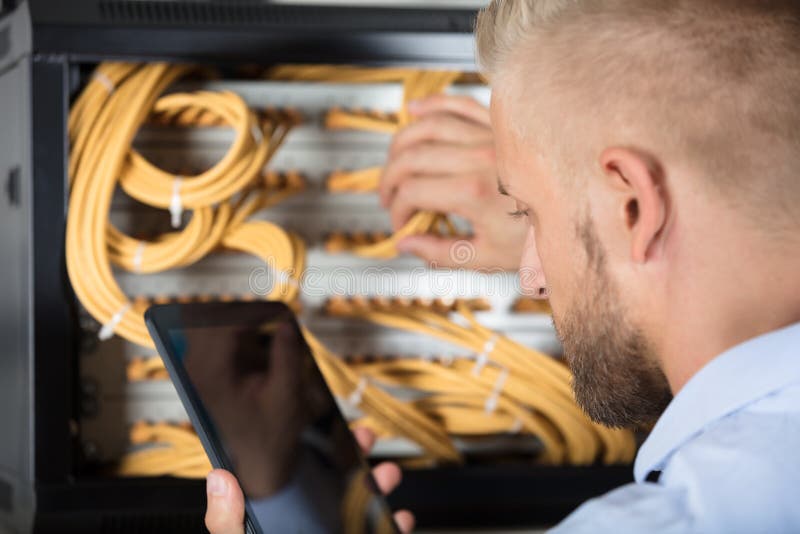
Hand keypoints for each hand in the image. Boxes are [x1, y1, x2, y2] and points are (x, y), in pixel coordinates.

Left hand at [205, 428, 414, 533]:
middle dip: (351, 461)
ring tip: (389, 474)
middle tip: (363, 440)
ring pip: (357, 510)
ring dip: (377, 489)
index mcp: (274, 527)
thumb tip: (219, 479)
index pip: (293, 483)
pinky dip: (393, 527)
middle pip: (329, 489)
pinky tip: (401, 520)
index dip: (310, 453)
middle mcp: (304, 532)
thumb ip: (227, 527)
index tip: (325, 430)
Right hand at [381, 95, 526, 269]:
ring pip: (428, 126)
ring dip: (401, 143)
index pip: (412, 192)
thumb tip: (405, 245)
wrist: (577, 215)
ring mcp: (490, 137)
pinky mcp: (498, 126)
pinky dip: (432, 105)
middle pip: (412, 158)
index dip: (397, 211)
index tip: (400, 225)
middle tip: (387, 197)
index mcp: (474, 192)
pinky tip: (413, 110)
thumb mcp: (486, 258)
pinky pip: (458, 104)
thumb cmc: (537, 238)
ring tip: (392, 164)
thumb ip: (440, 253)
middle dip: (390, 179)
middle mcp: (480, 158)